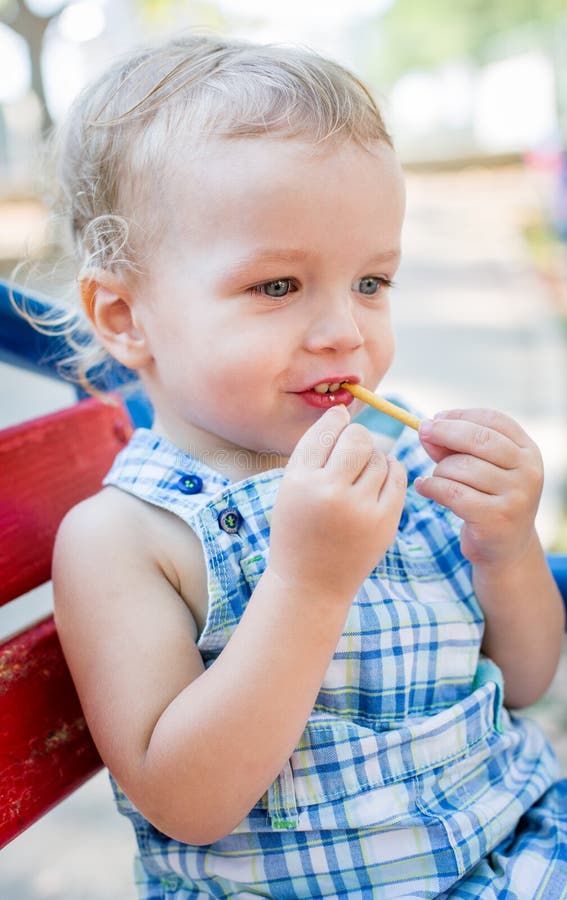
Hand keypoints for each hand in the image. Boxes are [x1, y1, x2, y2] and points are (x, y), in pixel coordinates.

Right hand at [268, 405, 406, 601]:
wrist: (311, 583)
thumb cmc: (298, 528)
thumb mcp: (291, 487)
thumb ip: (313, 449)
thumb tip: (343, 411)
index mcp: (299, 481)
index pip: (326, 431)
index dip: (336, 422)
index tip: (337, 426)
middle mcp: (329, 493)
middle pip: (358, 438)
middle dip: (356, 438)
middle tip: (350, 450)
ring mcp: (360, 509)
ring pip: (379, 457)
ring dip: (372, 458)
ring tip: (358, 475)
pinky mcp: (385, 522)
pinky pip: (398, 475)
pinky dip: (390, 471)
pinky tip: (377, 482)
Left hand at [415, 409, 542, 568]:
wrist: (505, 548)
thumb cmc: (487, 499)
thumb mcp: (477, 467)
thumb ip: (454, 446)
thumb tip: (426, 428)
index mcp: (528, 452)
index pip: (494, 420)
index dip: (461, 415)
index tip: (436, 417)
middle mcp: (528, 471)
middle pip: (479, 438)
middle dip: (445, 432)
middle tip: (422, 432)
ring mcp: (516, 496)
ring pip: (461, 466)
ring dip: (438, 470)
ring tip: (435, 479)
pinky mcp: (496, 518)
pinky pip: (452, 492)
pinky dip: (430, 487)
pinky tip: (423, 488)